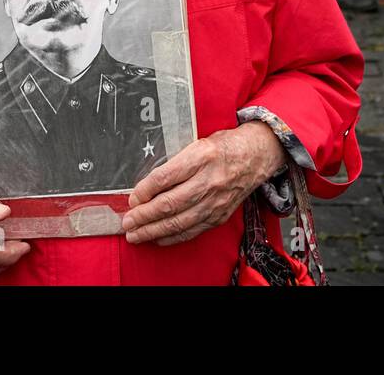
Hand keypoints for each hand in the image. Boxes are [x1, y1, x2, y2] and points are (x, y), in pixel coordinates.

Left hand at [121, 122, 284, 245]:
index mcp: (201, 157)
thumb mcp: (197, 144)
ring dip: (153, 230)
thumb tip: (147, 185)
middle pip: (170, 203)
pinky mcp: (220, 215)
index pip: (166, 177)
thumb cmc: (223, 147)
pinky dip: (172, 237)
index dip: (145, 190)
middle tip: (127, 222)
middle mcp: (209, 180)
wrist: (255, 156)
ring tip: (136, 234)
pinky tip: (157, 238)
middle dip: (144, 216)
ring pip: (179, 221)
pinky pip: (192, 230)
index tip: (132, 198)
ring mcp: (216, 201)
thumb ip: (175, 163)